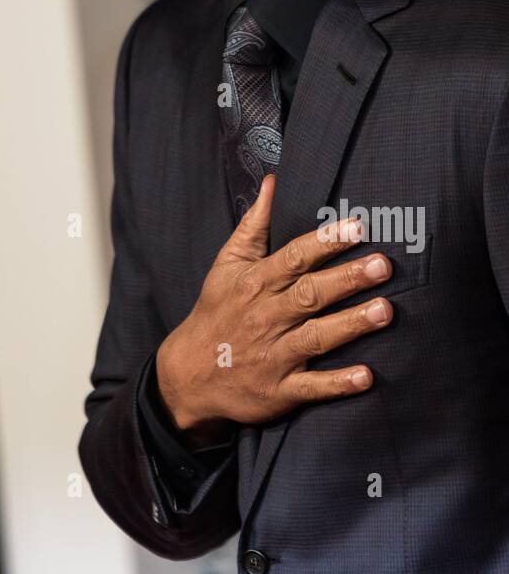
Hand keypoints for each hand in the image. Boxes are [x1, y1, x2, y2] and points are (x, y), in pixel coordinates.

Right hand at [155, 174, 392, 436]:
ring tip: (385, 311)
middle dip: (348, 279)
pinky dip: (337, 383)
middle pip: (311, 294)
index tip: (357, 227)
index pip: (294, 257)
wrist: (189, 374)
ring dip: (351, 325)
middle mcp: (265, 316)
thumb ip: (254, 224)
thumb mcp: (227, 265)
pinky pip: (311, 387)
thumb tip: (272, 182)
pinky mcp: (278, 391)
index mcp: (255, 283)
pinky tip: (365, 377)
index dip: (326, 242)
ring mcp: (272, 355)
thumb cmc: (217, 311)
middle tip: (383, 265)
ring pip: (316, 337)